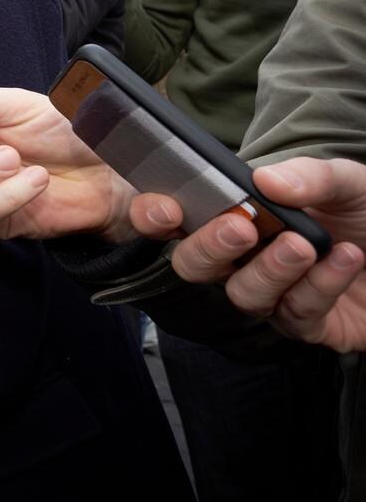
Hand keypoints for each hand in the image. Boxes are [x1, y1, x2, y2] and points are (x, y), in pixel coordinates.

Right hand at [128, 158, 365, 352]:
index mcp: (241, 215)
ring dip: (271, 270)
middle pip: (195, 266)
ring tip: (307, 246)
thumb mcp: (350, 181)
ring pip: (243, 296)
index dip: (155, 218)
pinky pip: (296, 314)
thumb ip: (310, 176)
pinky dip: (320, 286)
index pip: (179, 219)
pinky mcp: (309, 325)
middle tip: (241, 229)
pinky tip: (346, 259)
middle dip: (209, 248)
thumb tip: (264, 179)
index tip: (166, 209)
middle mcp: (247, 257)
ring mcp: (275, 295)